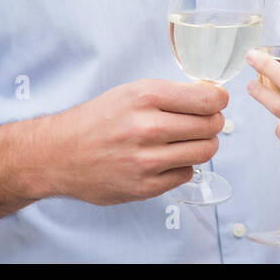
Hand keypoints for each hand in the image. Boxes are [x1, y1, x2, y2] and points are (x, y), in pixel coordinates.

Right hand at [46, 79, 226, 205]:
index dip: (219, 100)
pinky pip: (186, 174)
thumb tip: (213, 95)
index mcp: (146, 97)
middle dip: (213, 122)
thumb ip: (172, 94)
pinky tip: (168, 159)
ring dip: (203, 145)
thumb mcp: (132, 92)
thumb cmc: (98, 119)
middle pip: (211, 125)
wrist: (59, 153)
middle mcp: (148, 127)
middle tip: (204, 122)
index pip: (208, 99)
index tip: (216, 101)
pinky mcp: (144, 187)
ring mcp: (147, 160)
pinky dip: (183, 166)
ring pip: (204, 152)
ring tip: (189, 140)